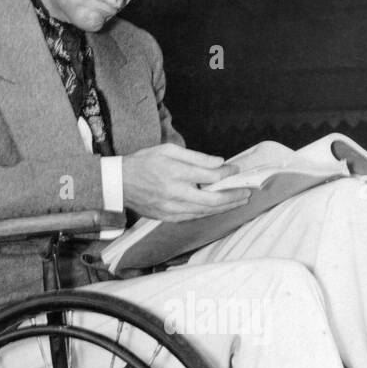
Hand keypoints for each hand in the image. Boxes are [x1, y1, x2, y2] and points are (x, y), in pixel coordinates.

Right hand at [120, 144, 251, 220]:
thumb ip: (195, 157)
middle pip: (212, 200)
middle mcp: (175, 192)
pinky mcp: (166, 217)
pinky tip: (217, 209)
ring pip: (204, 212)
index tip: (235, 170)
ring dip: (224, 208)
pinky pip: (193, 217)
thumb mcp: (168, 149)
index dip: (227, 173)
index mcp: (175, 172)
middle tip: (247, 194)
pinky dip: (207, 214)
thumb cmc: (143, 162)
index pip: (210, 176)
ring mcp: (171, 208)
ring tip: (238, 202)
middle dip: (232, 197)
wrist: (118, 183)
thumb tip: (219, 162)